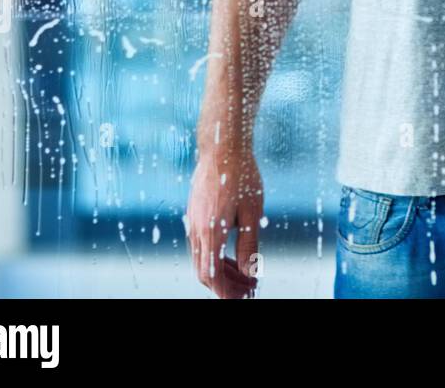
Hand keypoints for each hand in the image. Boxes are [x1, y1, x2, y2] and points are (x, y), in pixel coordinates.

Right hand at [186, 150, 262, 298]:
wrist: (222, 146)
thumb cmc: (241, 175)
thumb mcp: (252, 212)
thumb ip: (250, 245)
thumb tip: (251, 273)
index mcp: (210, 231)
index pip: (212, 275)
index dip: (226, 292)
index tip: (242, 298)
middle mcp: (196, 229)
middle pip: (205, 271)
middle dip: (227, 285)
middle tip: (249, 290)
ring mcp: (193, 221)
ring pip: (203, 258)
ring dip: (223, 271)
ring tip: (246, 275)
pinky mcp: (195, 214)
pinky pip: (202, 244)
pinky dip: (217, 256)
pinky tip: (234, 255)